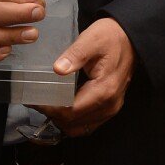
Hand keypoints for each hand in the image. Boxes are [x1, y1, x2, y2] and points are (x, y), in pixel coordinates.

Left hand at [33, 17, 135, 137]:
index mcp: (104, 90)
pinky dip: (72, 120)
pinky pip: (87, 123)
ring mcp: (111, 109)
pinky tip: (62, 107)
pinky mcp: (110, 108)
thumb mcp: (92, 39)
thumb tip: (58, 69)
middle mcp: (109, 105)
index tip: (34, 100)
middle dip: (52, 115)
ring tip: (47, 104)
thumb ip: (75, 54)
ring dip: (61, 120)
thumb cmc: (111, 37)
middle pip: (73, 123)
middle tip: (37, 101)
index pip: (70, 111)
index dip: (50, 109)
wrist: (130, 38)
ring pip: (79, 127)